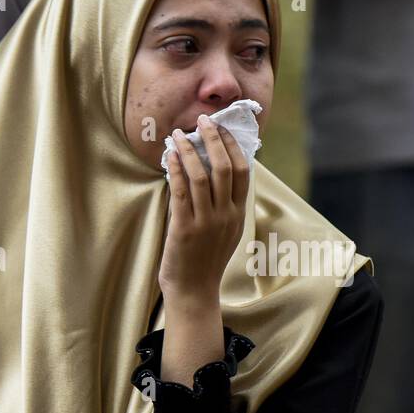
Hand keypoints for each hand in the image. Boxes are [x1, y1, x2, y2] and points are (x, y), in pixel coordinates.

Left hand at [159, 114, 249, 305]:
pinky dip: (176, 169)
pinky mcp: (184, 229)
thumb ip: (225, 205)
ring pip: (201, 175)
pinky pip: (181, 191)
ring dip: (189, 149)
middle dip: (213, 138)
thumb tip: (217, 172)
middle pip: (225, 167)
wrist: (194, 292)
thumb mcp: (226, 231)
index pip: (243, 171)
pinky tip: (170, 156)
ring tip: (178, 134)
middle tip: (203, 120)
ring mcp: (206, 222)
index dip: (232, 145)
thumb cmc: (206, 260)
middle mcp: (226, 216)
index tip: (221, 128)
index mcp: (238, 214)